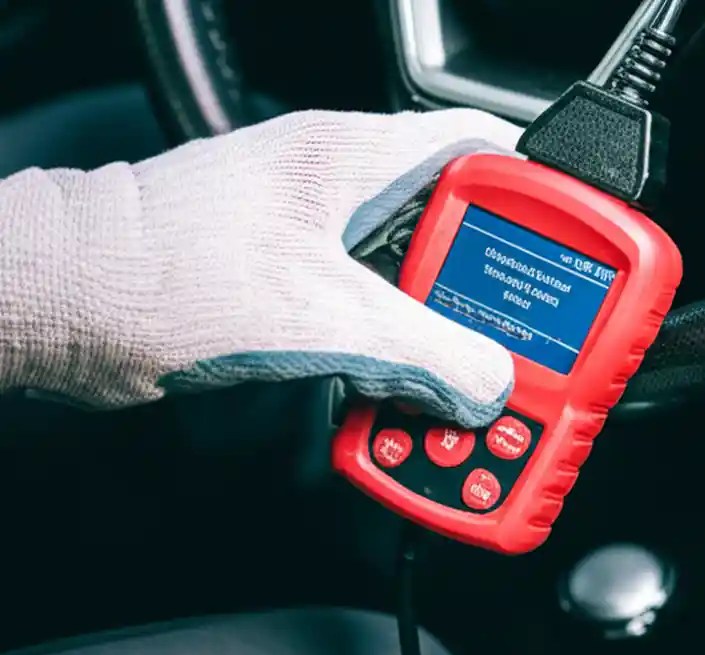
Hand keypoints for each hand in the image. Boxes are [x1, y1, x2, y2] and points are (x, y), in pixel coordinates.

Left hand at [0, 109, 518, 425]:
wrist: (61, 307)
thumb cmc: (155, 274)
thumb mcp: (316, 318)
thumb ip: (421, 350)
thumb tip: (487, 382)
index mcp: (350, 157)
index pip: (478, 145)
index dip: (537, 191)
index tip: (574, 243)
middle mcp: (337, 186)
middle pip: (457, 227)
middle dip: (493, 291)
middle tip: (526, 338)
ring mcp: (312, 233)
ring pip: (414, 278)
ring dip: (440, 334)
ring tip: (467, 380)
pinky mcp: (289, 280)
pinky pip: (370, 313)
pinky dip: (394, 352)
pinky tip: (400, 391)